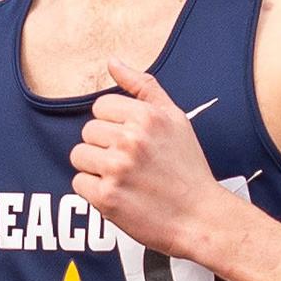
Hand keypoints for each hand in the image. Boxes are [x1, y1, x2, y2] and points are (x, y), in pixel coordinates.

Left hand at [70, 58, 233, 261]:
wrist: (201, 217)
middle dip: (105, 146)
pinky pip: (79, 183)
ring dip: (96, 168)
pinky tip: (119, 193)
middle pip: (88, 131)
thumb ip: (143, 85)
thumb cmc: (188, 168)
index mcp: (146, 116)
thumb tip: (112, 62)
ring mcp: (117, 169)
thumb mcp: (175, 118)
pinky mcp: (106, 198)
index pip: (101, 107)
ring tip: (124, 178)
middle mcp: (130, 139)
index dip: (114, 124)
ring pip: (79, 156)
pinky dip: (95, 191)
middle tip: (131, 163)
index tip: (133, 141)